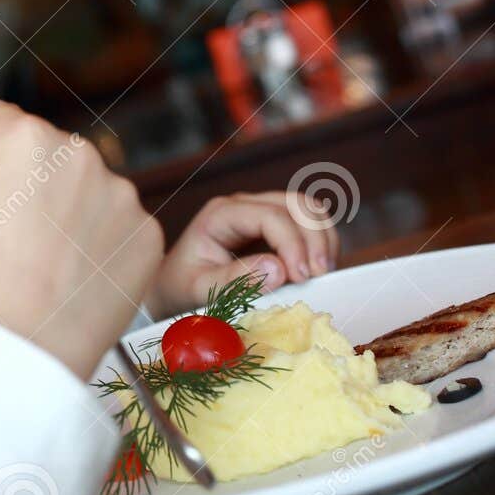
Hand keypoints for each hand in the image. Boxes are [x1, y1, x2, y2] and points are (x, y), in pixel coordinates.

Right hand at [0, 101, 164, 378]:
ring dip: (76, 208)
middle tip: (19, 226)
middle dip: (36, 177)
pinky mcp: (147, 233)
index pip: (1, 118)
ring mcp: (121, 194)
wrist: (22, 347)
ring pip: (92, 188)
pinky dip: (104, 242)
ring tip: (52, 258)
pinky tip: (79, 274)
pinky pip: (120, 225)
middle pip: (53, 152)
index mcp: (25, 140)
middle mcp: (80, 155)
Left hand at [146, 191, 337, 319]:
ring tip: (321, 274)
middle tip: (318, 276)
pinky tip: (317, 270)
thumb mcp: (198, 290)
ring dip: (323, 238)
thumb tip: (278, 269)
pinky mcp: (274, 228)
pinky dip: (321, 242)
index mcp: (220, 215)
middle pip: (296, 205)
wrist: (171, 288)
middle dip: (314, 239)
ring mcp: (260, 213)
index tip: (301, 276)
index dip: (292, 243)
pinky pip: (308, 224)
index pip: (269, 216)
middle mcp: (243, 206)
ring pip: (308, 209)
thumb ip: (234, 281)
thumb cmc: (179, 288)